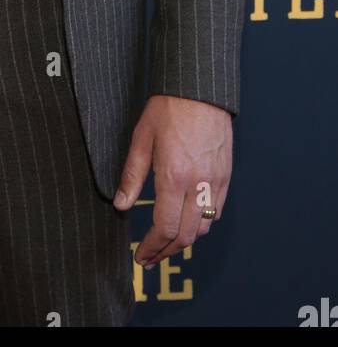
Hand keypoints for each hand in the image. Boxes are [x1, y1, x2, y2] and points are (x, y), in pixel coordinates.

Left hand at [113, 94, 231, 268]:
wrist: (200, 89)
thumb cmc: (168, 109)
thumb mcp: (141, 138)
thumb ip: (131, 176)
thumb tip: (121, 205)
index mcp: (173, 176)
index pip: (164, 228)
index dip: (151, 247)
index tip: (140, 256)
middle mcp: (198, 184)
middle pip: (186, 236)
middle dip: (166, 252)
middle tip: (150, 258)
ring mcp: (215, 181)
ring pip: (204, 228)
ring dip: (185, 242)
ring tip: (166, 245)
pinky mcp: (226, 176)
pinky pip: (217, 211)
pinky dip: (202, 224)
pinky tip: (187, 223)